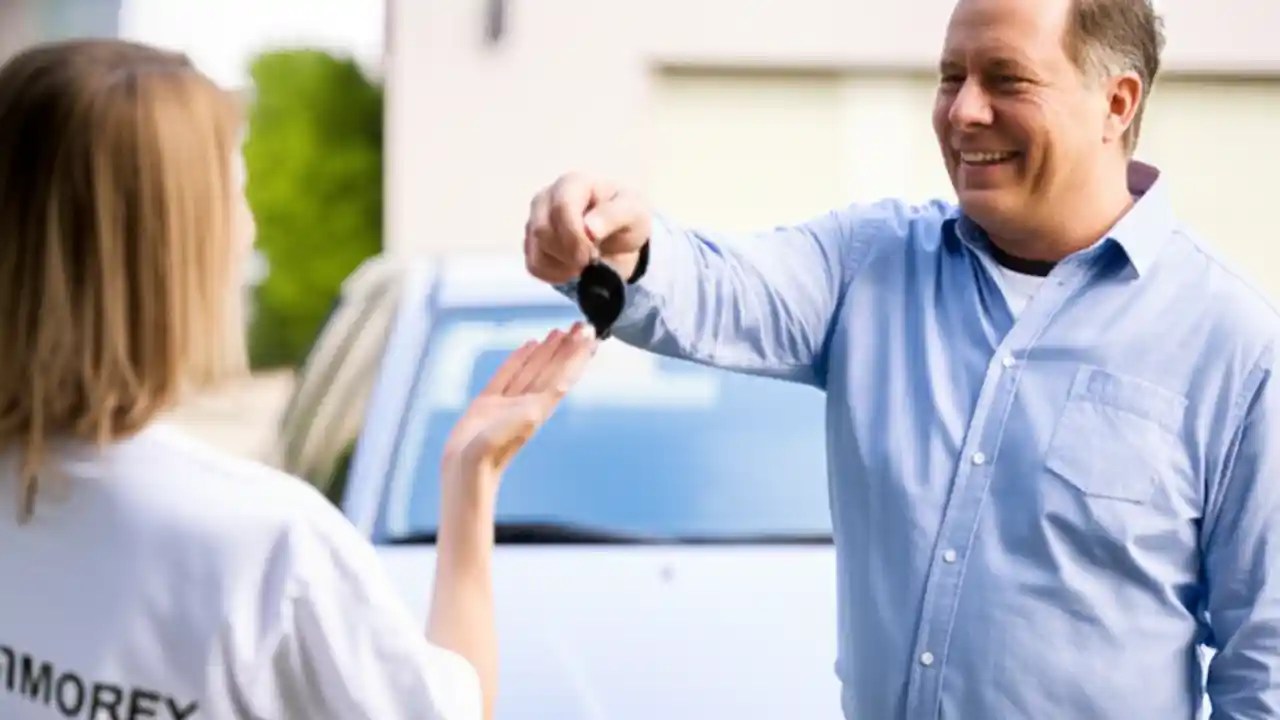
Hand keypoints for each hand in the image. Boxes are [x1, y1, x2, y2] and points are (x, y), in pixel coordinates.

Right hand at [441, 322, 597, 485]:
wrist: (467, 468)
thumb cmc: (497, 447)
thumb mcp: (527, 419)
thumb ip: (546, 398)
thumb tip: (568, 380)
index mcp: (542, 406)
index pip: (565, 373)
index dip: (578, 354)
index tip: (590, 334)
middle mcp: (529, 401)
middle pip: (552, 368)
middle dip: (567, 348)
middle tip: (580, 325)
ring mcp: (509, 401)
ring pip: (533, 369)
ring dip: (547, 351)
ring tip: (559, 331)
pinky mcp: (489, 402)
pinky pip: (508, 374)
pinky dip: (519, 360)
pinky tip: (528, 346)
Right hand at [524, 172, 650, 284]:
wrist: (619, 234)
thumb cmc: (625, 216)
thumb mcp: (632, 212)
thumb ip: (612, 216)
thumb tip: (589, 229)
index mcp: (573, 184)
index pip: (561, 207)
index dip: (574, 236)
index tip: (592, 255)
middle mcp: (547, 198)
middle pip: (542, 230)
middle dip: (569, 253)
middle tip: (592, 260)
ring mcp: (535, 220)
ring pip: (536, 250)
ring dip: (564, 265)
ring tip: (586, 263)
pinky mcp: (532, 243)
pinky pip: (534, 265)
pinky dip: (555, 275)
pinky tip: (573, 269)